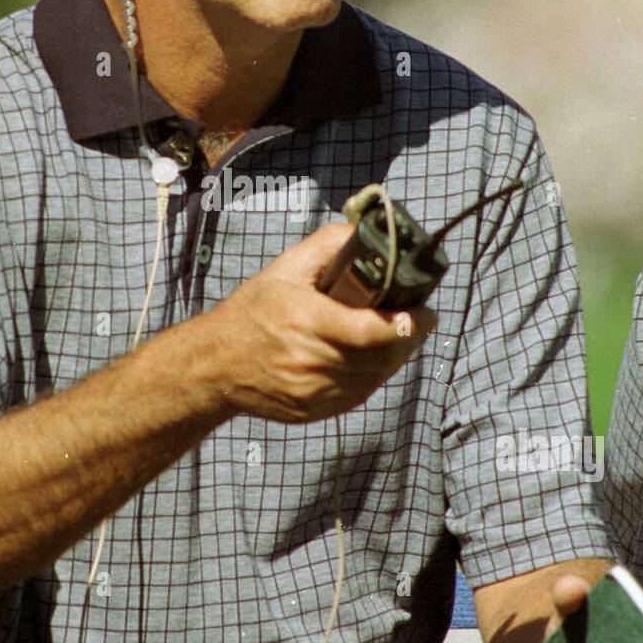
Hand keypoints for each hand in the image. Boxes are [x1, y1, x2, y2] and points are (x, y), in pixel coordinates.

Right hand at [201, 221, 436, 423]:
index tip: (427, 313)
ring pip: (374, 378)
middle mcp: (309, 359)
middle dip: (408, 338)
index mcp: (304, 319)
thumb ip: (329, 245)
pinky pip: (359, 395)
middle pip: (380, 356)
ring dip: (394, 357)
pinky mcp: (313, 410)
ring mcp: (312, 390)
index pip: (371, 330)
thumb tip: (368, 232)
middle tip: (418, 320)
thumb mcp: (285, 268)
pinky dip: (373, 376)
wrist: (215, 363)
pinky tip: (372, 358)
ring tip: (397, 336)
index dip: (408, 324)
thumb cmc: (252, 311)